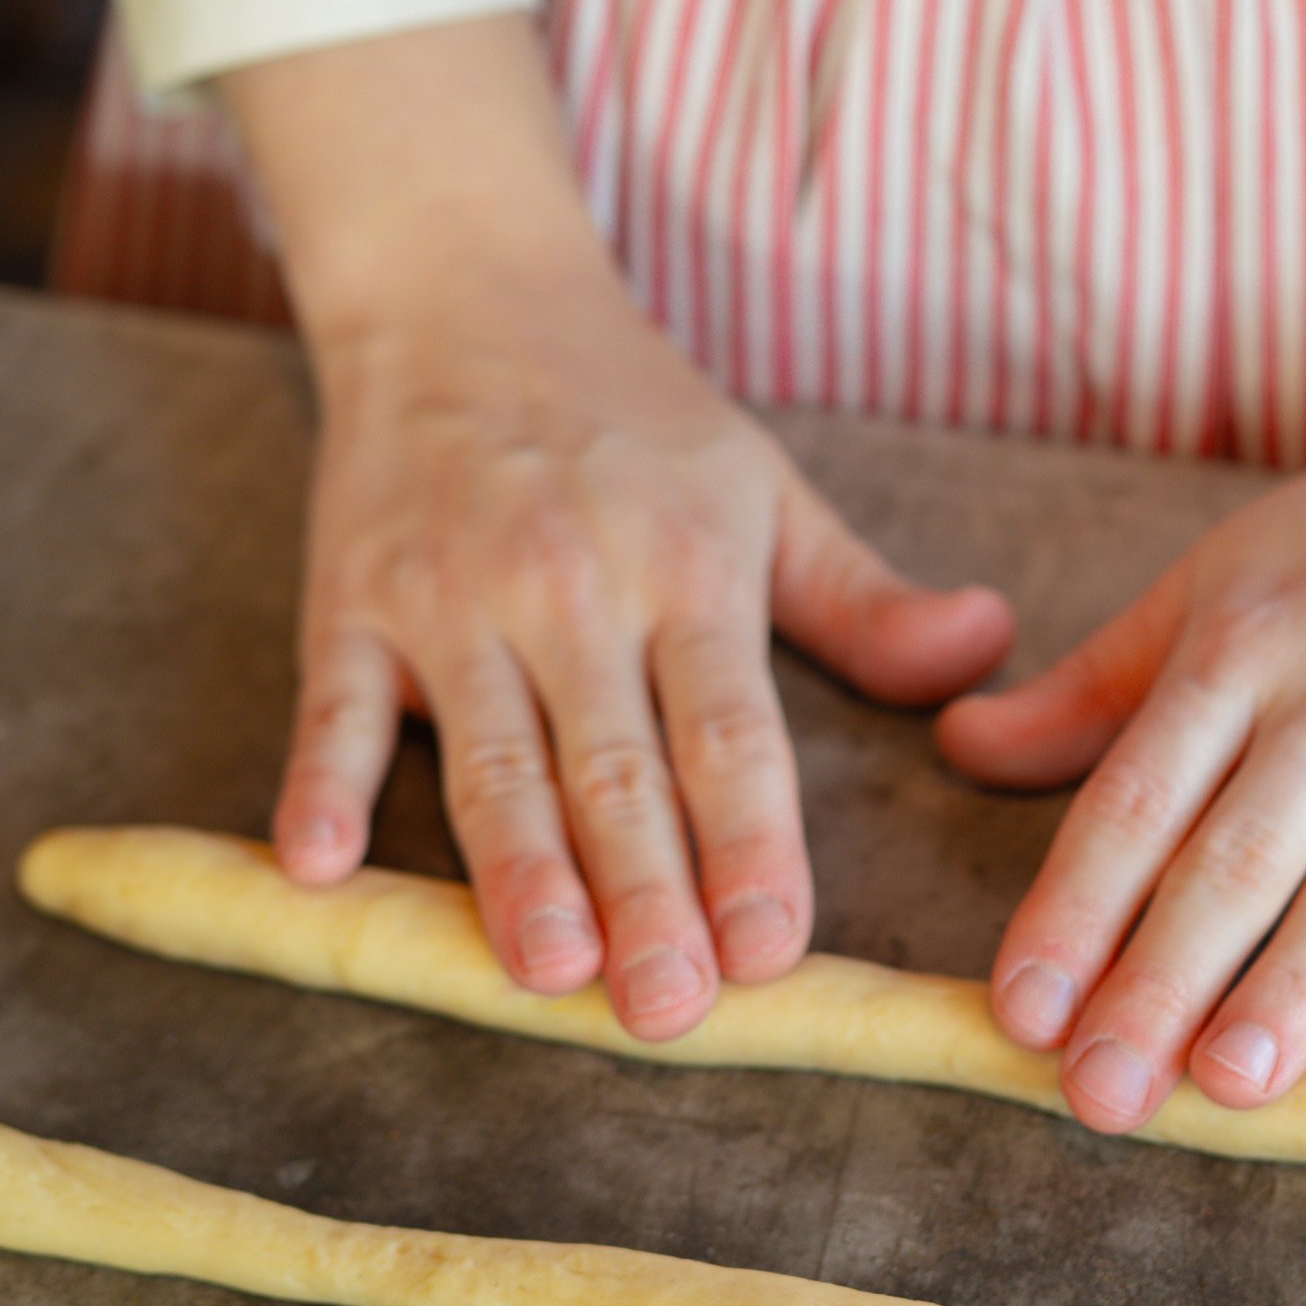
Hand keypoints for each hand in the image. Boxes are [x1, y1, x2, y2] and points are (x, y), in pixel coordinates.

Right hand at [225, 16, 1011, 1035]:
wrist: (462, 294)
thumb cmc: (633, 420)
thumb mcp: (764, 490)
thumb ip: (864, 597)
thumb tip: (987, 645)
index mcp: (689, 567)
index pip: (731, 731)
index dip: (752, 842)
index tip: (773, 949)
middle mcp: (572, 586)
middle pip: (614, 768)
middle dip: (646, 895)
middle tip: (670, 1010)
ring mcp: (452, 596)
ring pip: (489, 757)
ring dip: (517, 869)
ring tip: (546, 972)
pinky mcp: (348, 599)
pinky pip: (335, 705)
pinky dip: (321, 782)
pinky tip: (318, 866)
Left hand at [939, 187, 1305, 1129]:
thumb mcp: (1216, 582)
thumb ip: (1093, 685)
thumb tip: (961, 749)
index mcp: (1243, 647)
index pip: (1139, 798)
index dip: (1076, 906)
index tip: (1021, 1011)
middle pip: (1238, 855)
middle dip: (1159, 977)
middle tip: (1099, 1093)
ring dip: (1304, 985)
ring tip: (1236, 1085)